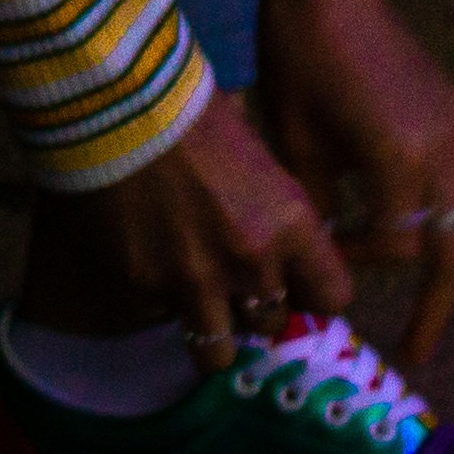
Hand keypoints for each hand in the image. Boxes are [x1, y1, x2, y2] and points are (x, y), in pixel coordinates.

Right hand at [35, 93, 355, 362]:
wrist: (120, 102)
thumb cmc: (194, 114)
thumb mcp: (259, 161)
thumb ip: (276, 217)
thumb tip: (282, 251)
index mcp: (292, 223)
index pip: (333, 298)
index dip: (313, 294)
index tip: (296, 284)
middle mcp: (252, 262)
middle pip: (271, 324)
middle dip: (254, 308)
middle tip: (231, 279)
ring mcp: (196, 281)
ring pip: (218, 351)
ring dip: (209, 328)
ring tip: (192, 297)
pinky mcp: (144, 286)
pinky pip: (160, 318)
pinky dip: (156, 301)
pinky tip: (146, 258)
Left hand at [248, 0, 453, 368]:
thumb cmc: (299, 57)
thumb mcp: (295, 143)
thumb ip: (317, 209)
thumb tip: (318, 264)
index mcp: (401, 158)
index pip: (397, 245)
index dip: (357, 262)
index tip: (321, 257)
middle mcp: (445, 149)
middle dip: (440, 309)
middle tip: (416, 354)